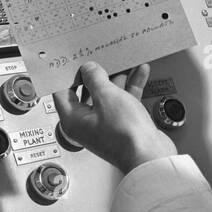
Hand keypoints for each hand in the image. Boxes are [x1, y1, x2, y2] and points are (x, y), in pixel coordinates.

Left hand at [52, 62, 175, 175]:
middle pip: (87, 92)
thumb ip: (95, 78)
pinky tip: (140, 72)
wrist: (150, 155)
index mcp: (73, 120)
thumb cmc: (125, 136)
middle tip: (100, 57)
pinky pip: (124, 100)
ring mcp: (106, 124)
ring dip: (117, 78)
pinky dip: (131, 86)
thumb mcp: (107, 96)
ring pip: (108, 95)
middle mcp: (87, 123)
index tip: (75, 60)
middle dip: (96, 73)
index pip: (62, 92)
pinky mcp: (124, 124)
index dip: (67, 74)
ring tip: (123, 61)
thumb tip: (89, 69)